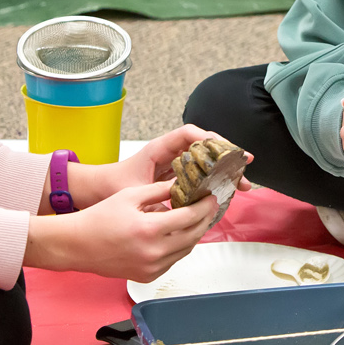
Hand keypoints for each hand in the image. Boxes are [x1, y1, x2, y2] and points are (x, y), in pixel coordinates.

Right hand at [25, 180, 217, 280]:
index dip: (205, 206)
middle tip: (209, 207)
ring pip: (186, 250)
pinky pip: (173, 261)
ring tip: (197, 219)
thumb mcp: (130, 196)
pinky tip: (178, 234)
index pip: (190, 217)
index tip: (211, 198)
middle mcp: (153, 252)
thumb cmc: (98, 219)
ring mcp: (151, 267)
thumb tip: (182, 185)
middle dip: (205, 219)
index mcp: (149, 229)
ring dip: (194, 234)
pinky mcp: (148, 276)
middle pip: (194, 235)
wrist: (77, 245)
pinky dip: (179, 247)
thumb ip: (159, 190)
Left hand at [64, 125, 253, 207]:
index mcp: (159, 149)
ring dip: (224, 167)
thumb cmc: (113, 185)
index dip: (210, 139)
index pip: (189, 134)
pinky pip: (201, 171)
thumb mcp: (134, 192)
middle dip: (226, 154)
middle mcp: (170, 152)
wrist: (99, 188)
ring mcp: (175, 162)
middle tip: (244, 165)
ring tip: (241, 182)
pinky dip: (215, 178)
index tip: (227, 150)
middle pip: (204, 144)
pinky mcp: (177, 174)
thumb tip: (177, 210)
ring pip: (206, 158)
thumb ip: (154, 199)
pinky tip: (226, 189)